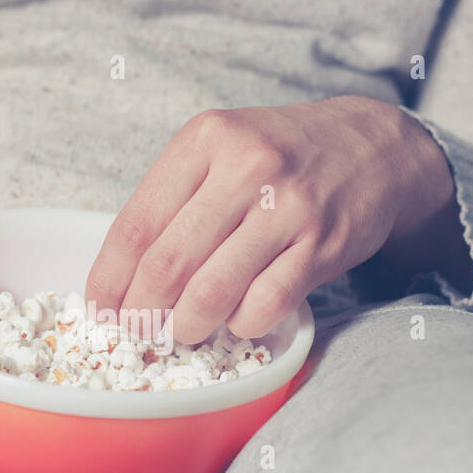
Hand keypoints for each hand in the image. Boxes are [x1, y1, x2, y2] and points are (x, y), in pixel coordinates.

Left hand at [85, 95, 469, 344]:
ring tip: (184, 330)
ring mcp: (288, 207)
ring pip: (212, 292)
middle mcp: (246, 168)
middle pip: (168, 263)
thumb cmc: (281, 157)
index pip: (136, 224)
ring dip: (188, 326)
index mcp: (206, 140)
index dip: (109, 278)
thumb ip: (175, 199)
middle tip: (137, 331)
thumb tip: (124, 276)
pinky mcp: (322, 243)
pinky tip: (237, 319)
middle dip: (142, 311)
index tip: (100, 308)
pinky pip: (264, 305)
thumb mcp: (221, 150)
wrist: (371, 148)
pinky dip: (241, 324)